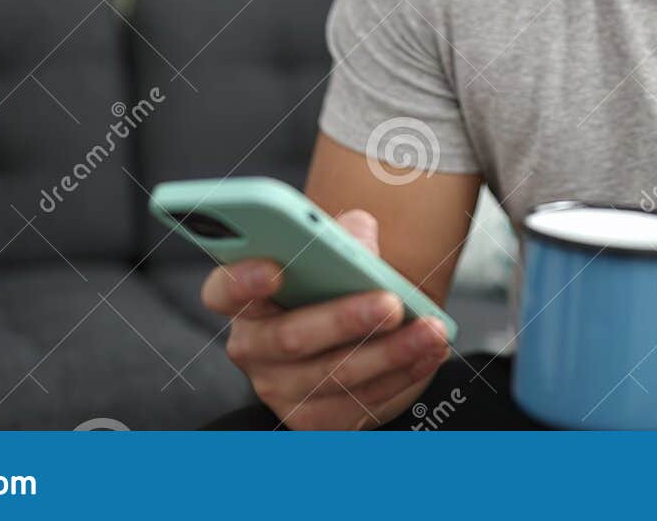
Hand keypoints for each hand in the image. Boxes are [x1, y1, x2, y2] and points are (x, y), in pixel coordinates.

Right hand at [201, 209, 450, 429]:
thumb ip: (343, 235)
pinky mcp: (316, 420)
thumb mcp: (338, 252)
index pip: (224, 290)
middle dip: (344, 319)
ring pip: (335, 375)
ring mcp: (281, 390)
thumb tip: (358, 234)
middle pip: (290, 338)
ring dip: (392, 352)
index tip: (274, 269)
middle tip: (390, 303)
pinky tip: (430, 350)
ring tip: (432, 328)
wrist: (359, 336)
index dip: (242, 280)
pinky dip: (404, 373)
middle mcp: (253, 348)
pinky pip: (362, 401)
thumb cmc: (339, 284)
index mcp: (246, 299)